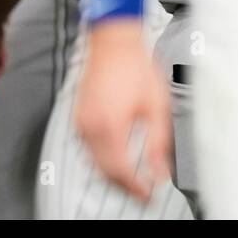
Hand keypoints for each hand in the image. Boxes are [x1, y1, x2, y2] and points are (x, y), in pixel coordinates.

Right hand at [75, 20, 170, 202]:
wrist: (112, 43)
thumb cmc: (136, 70)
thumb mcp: (156, 107)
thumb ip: (157, 143)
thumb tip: (159, 171)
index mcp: (109, 126)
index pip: (119, 169)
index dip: (135, 186)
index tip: (148, 194)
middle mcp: (90, 126)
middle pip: (103, 168)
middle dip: (123, 184)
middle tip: (142, 191)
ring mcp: (80, 120)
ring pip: (93, 159)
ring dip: (111, 171)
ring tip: (132, 176)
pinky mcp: (78, 114)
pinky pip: (87, 146)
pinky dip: (101, 157)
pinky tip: (116, 156)